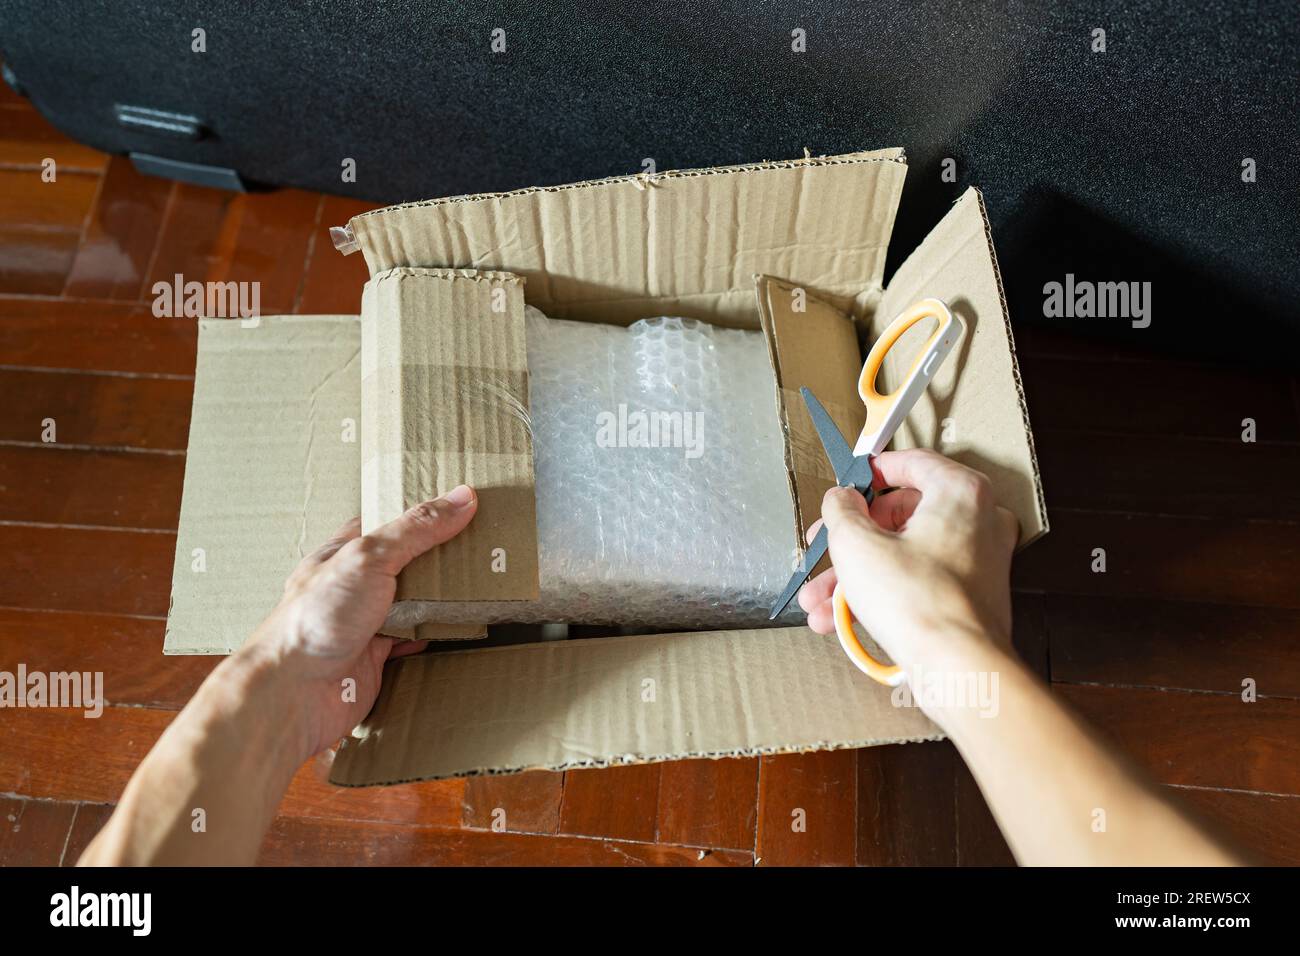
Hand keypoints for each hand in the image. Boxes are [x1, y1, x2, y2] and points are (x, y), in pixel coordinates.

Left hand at [241, 485, 477, 758]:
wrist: (296, 693)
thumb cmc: (316, 618)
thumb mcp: (370, 558)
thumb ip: (416, 530)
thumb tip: (463, 498)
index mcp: (345, 552)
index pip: (389, 523)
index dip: (422, 513)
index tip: (461, 504)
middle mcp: (355, 586)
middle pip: (407, 564)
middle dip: (439, 557)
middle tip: (483, 543)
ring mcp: (366, 623)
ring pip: (413, 603)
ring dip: (441, 598)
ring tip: (482, 581)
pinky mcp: (377, 659)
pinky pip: (414, 640)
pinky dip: (436, 634)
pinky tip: (457, 629)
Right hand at [798, 449, 1018, 671]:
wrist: (956, 668)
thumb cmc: (919, 603)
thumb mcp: (857, 544)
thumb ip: (842, 511)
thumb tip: (840, 500)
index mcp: (960, 492)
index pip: (912, 462)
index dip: (871, 473)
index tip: (849, 485)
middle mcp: (978, 521)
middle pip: (902, 514)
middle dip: (852, 538)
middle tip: (823, 548)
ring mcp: (978, 560)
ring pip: (904, 553)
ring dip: (856, 574)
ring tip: (820, 599)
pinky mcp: (970, 595)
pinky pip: (918, 581)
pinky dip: (882, 593)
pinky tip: (839, 617)